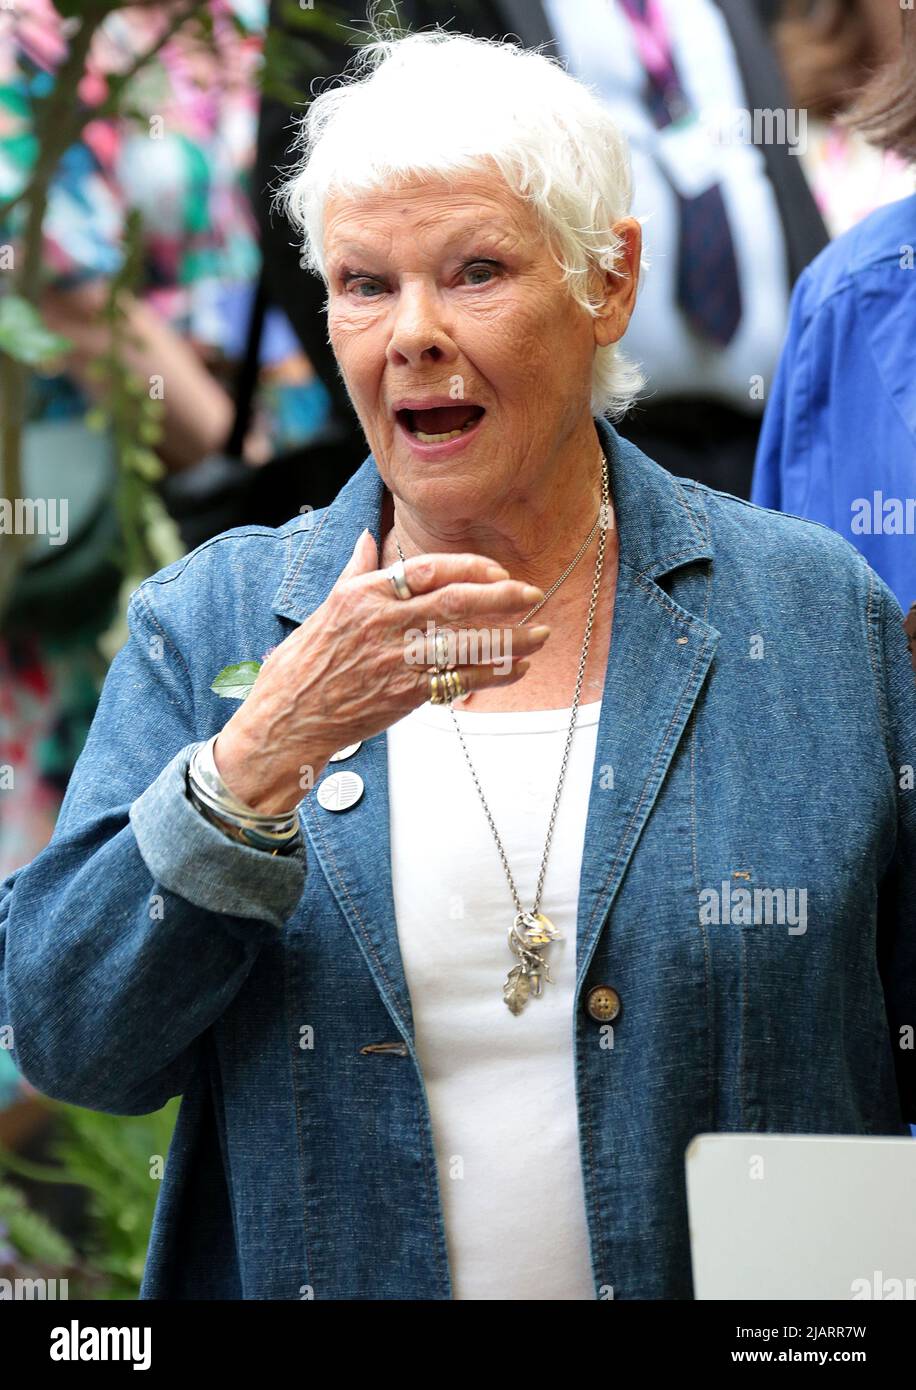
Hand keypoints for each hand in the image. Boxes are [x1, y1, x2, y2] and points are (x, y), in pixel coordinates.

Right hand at [213, 528, 550, 812]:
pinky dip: (494, 673)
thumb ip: (356, 569)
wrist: (288, 719)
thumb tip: (368, 536)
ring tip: (541, 632)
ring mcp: (397, 661)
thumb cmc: (303, 665)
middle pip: (456, 602)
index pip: (427, 569)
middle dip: (502, 596)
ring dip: (510, 638)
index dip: (468, 567)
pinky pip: (461, 680)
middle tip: (533, 593)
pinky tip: (518, 668)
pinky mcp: (406, 695)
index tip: (496, 570)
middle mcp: (383, 623)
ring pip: (466, 643)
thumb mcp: (325, 606)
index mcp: (364, 594)